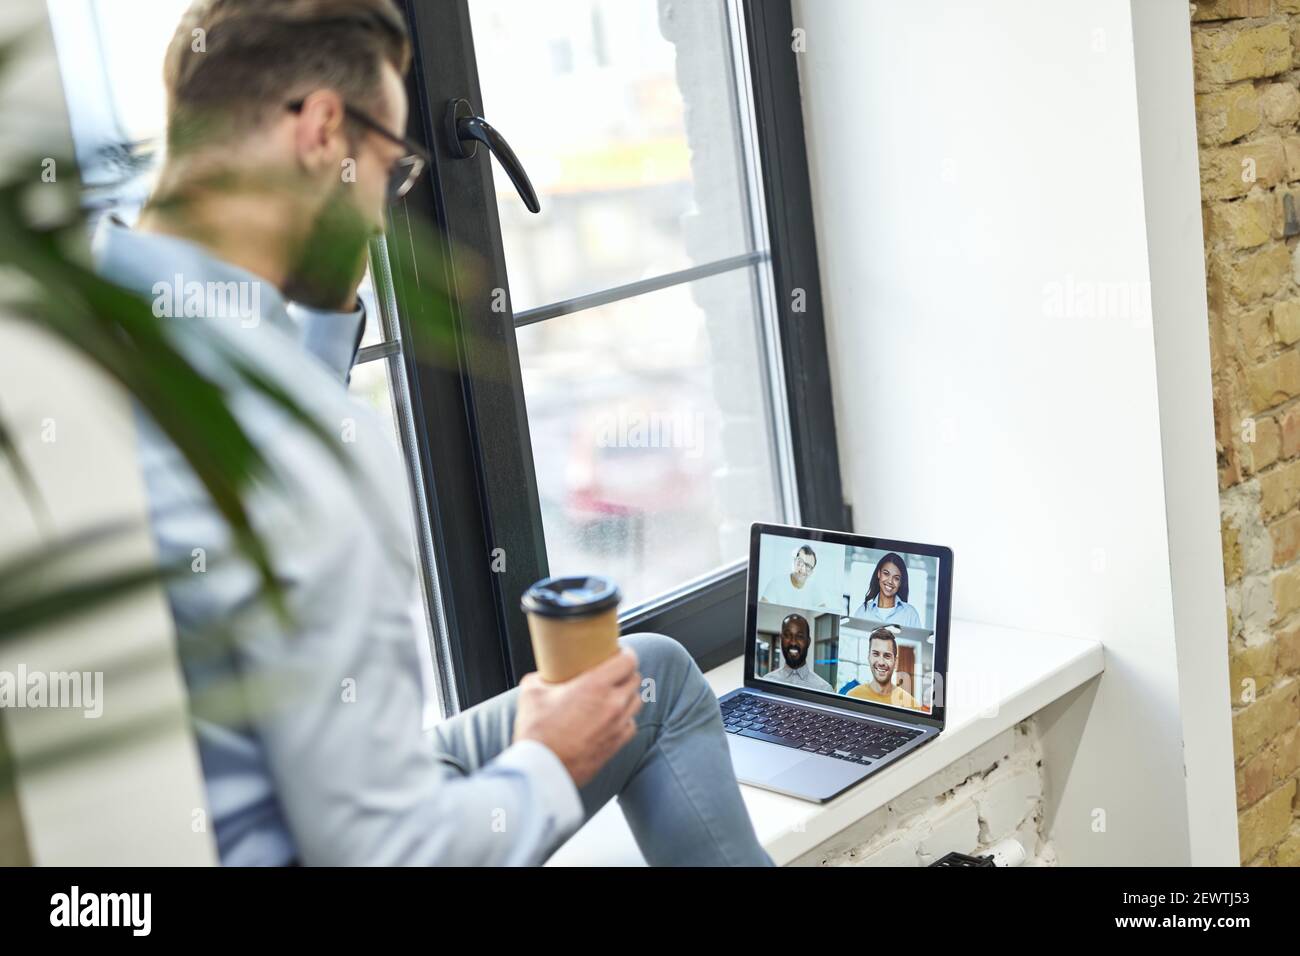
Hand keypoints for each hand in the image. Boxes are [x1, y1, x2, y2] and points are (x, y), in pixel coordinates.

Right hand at [513, 649, 642, 788]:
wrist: (542, 769)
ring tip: (613, 695)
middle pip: (635, 679)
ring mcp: (617, 726)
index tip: (618, 653)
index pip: (628, 660)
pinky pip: (631, 725)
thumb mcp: (531, 692)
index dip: (625, 654)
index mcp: (595, 686)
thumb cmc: (537, 732)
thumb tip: (544, 674)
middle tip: (612, 673)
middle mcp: (612, 704)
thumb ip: (541, 677)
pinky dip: (625, 719)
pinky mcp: (616, 745)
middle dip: (626, 673)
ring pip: (636, 702)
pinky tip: (612, 719)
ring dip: (628, 695)